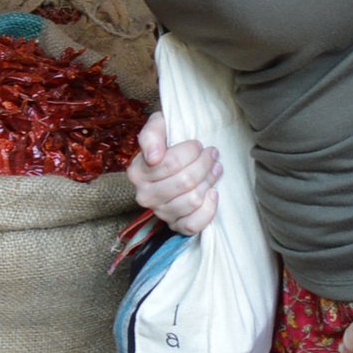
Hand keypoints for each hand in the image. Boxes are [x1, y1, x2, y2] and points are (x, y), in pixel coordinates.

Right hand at [126, 111, 221, 234]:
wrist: (173, 160)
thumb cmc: (167, 142)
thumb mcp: (157, 127)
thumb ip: (151, 134)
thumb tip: (153, 157)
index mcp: (137, 172)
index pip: (170, 163)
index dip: (191, 152)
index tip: (198, 144)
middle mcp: (145, 195)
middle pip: (185, 182)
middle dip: (204, 165)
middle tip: (212, 154)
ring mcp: (160, 212)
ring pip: (192, 200)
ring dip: (209, 182)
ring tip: (214, 169)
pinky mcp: (175, 225)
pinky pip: (193, 225)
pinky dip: (207, 210)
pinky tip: (213, 193)